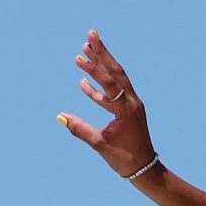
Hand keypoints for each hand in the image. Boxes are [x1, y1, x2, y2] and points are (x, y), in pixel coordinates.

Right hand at [58, 29, 158, 178]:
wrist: (145, 170)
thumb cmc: (125, 159)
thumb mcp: (100, 144)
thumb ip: (80, 129)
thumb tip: (60, 117)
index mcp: (127, 109)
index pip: (111, 80)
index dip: (98, 63)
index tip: (86, 47)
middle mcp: (132, 103)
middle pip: (116, 73)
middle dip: (102, 54)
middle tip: (90, 35)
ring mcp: (131, 106)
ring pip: (114, 82)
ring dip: (99, 67)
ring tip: (83, 52)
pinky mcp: (128, 113)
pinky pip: (112, 96)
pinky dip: (99, 88)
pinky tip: (84, 82)